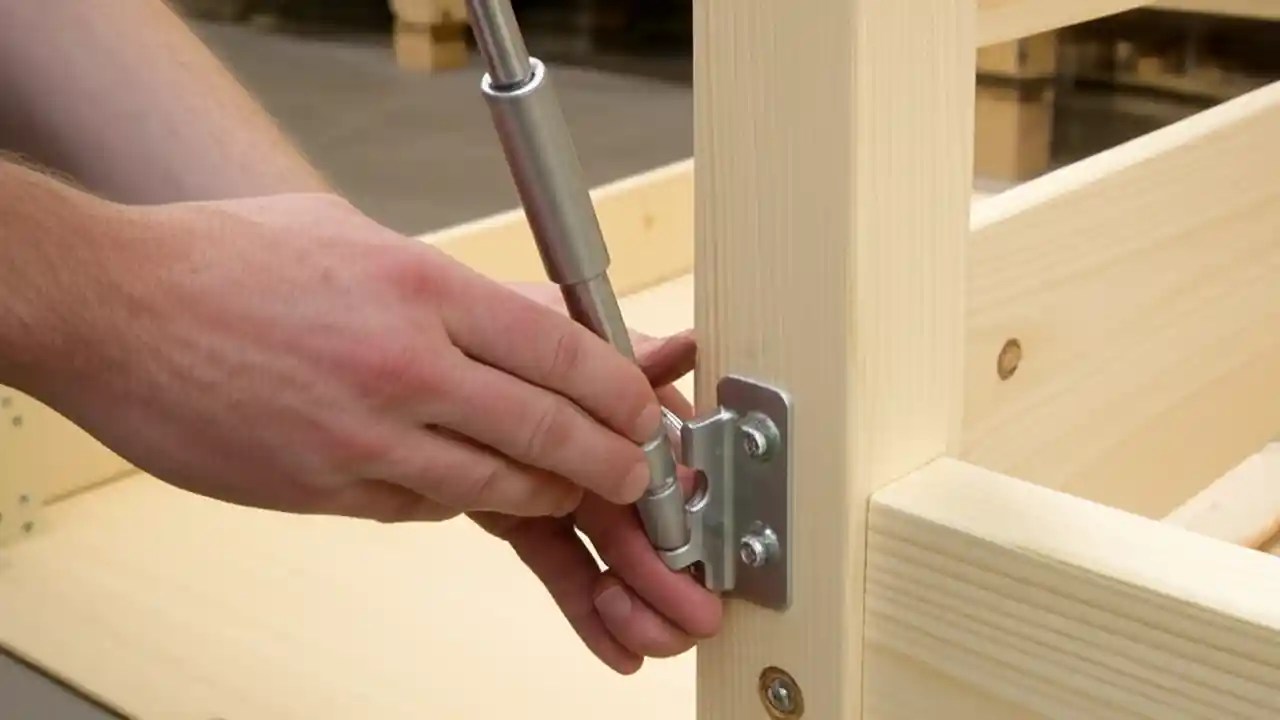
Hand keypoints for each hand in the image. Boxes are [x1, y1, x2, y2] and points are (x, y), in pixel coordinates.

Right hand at [30, 193, 671, 522]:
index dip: (621, 392)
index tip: (643, 412)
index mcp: (422, 289)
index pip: (563, 351)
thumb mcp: (354, 237)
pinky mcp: (324, 488)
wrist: (113, 307)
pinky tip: (458, 482)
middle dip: (609, 461)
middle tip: (633, 472)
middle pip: (548, 431)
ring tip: (567, 489)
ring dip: (543, 493)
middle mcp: (405, 367)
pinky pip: (418, 507)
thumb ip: (435, 288)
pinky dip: (450, 497)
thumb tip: (497, 320)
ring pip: (494, 485)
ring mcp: (363, 437)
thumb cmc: (225, 260)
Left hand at [471, 285, 722, 674]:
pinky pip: (551, 555)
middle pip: (635, 504)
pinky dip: (583, 598)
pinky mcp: (506, 506)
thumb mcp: (539, 318)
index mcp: (601, 385)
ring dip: (637, 594)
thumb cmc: (449, 309)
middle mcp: (581, 429)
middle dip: (669, 561)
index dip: (685, 492)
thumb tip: (683, 348)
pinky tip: (616, 646)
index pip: (661, 444)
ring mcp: (548, 469)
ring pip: (601, 541)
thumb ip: (614, 349)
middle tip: (693, 607)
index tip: (702, 534)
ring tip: (651, 636)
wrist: (356, 352)